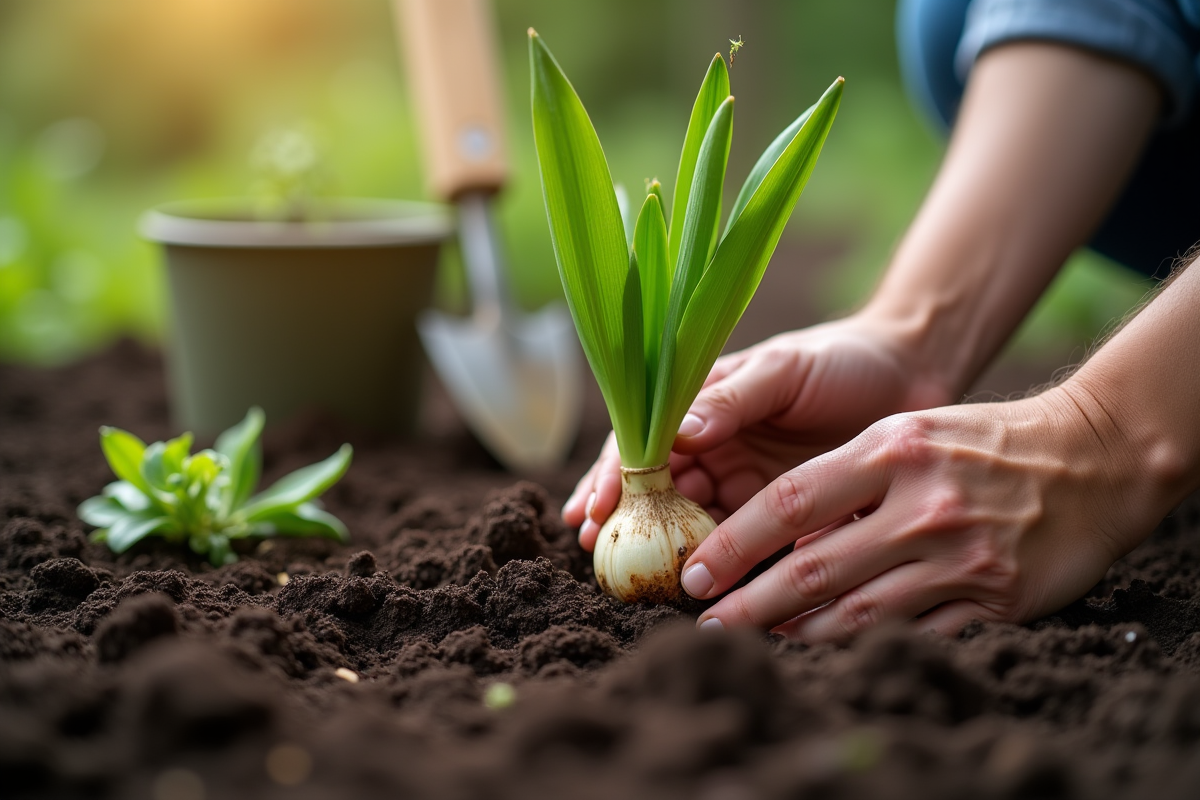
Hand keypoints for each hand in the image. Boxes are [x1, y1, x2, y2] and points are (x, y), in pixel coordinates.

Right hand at [563, 312, 952, 550]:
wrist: (913, 378)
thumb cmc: (843, 360)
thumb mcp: (784, 370)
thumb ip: (733, 399)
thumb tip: (680, 434)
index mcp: (703, 403)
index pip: (644, 440)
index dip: (616, 474)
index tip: (595, 507)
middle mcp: (714, 445)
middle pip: (653, 486)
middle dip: (620, 517)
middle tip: (593, 551)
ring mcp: (741, 480)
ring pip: (685, 519)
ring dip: (655, 546)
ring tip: (626, 575)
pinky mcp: (776, 513)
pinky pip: (736, 542)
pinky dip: (710, 564)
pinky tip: (689, 585)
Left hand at [678, 384, 1162, 639]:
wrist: (1090, 459)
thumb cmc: (980, 441)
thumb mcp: (908, 433)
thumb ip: (844, 476)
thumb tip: (779, 532)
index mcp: (892, 451)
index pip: (790, 501)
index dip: (735, 543)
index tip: (697, 573)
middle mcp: (923, 504)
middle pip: (814, 568)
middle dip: (752, 604)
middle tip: (710, 624)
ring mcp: (960, 556)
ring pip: (858, 610)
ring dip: (800, 632)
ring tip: (760, 639)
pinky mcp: (994, 597)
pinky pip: (914, 632)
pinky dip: (865, 644)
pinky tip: (829, 648)